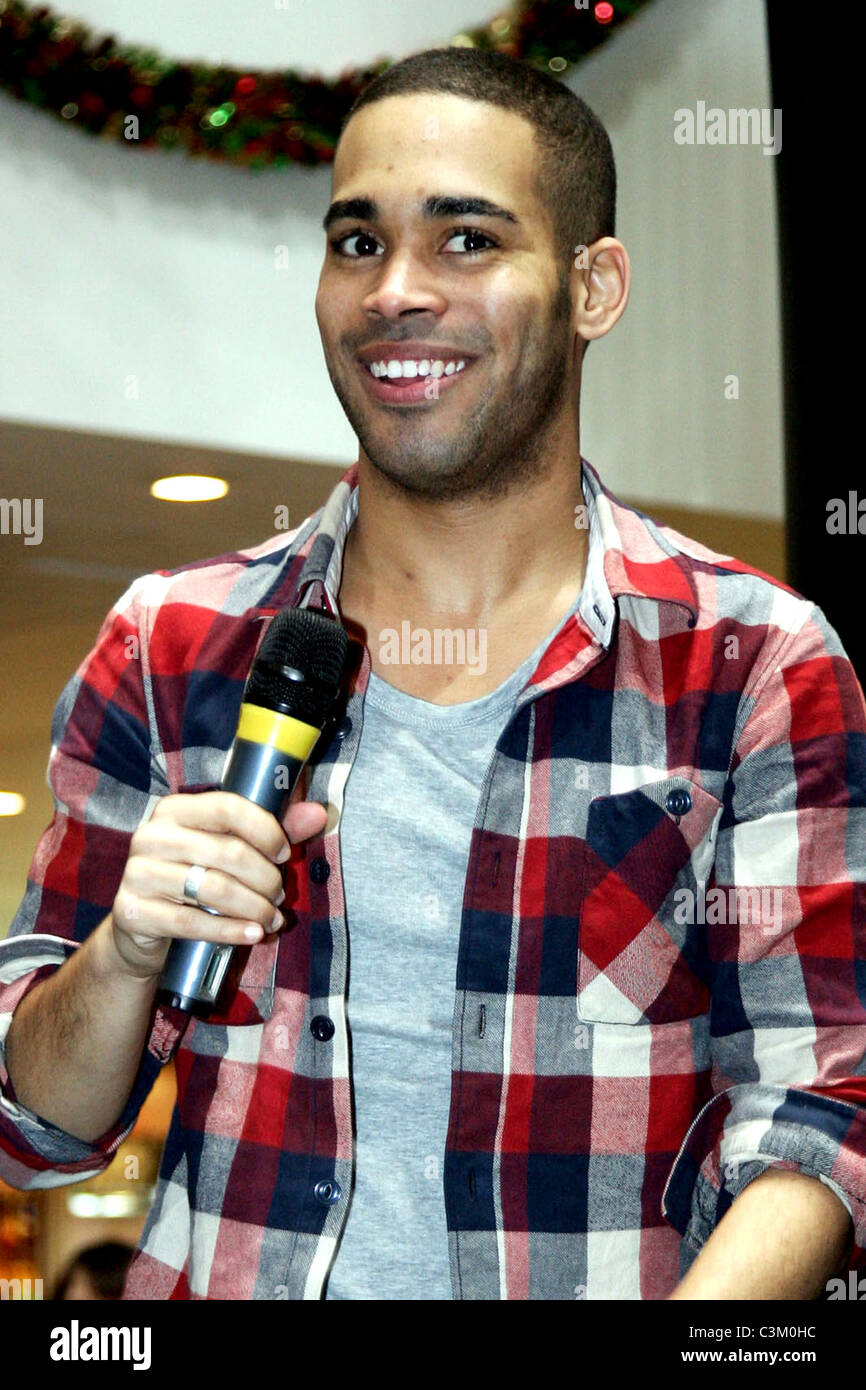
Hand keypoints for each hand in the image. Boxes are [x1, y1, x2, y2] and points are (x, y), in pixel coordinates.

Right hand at [109, 791, 327, 977]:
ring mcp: (138, 873)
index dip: (264, 830)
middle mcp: (152, 835)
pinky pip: (191, 922)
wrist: (141, 929)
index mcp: (175, 810)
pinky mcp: (132, 910)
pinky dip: (229, 931)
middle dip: (265, 879)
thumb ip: (270, 832)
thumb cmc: (193, 881)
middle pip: (228, 853)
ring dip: (254, 908)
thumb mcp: (228, 852)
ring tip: (272, 920)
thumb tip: (319, 814)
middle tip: (280, 897)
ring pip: (214, 889)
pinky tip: (252, 935)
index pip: (228, 808)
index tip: (284, 853)